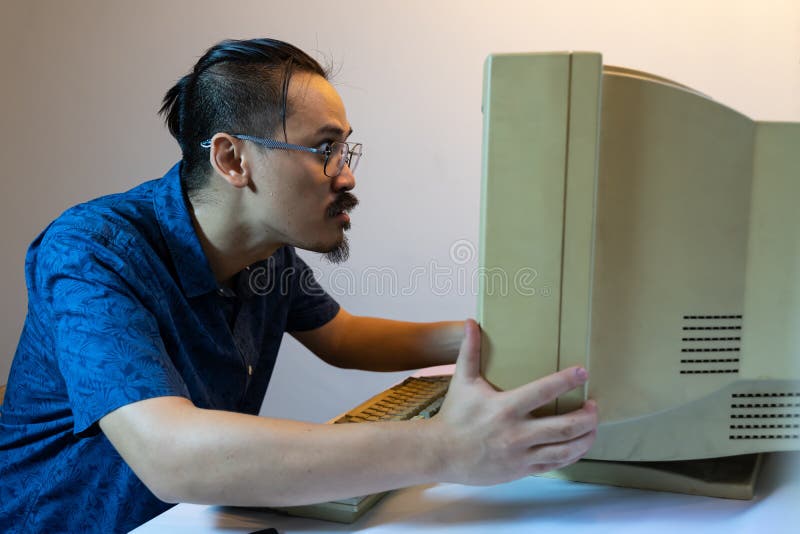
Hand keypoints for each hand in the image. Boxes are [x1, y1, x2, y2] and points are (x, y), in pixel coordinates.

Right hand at [431, 319, 597, 485]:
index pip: (543, 391)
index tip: (583, 372)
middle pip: (564, 426)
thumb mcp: (462, 381)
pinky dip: (571, 455)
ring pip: (565, 450)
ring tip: (593, 426)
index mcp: (505, 408)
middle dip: (587, 416)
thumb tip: (471, 322)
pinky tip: (578, 445)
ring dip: (585, 438)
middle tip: (594, 406)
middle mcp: (516, 433)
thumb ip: (470, 351)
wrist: (441, 453)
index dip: (566, 381)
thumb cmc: (454, 415)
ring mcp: (521, 454)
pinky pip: (554, 464)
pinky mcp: (521, 469)